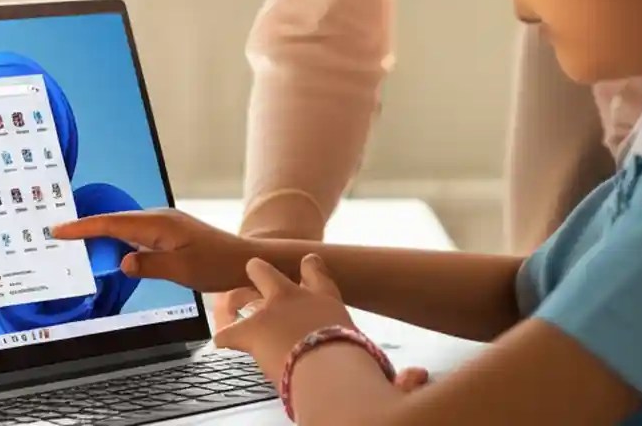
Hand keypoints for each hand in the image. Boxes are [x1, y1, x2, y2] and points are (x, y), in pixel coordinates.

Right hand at [52, 209, 253, 293]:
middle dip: (85, 227)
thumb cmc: (217, 265)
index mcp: (159, 225)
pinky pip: (135, 234)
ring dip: (100, 232)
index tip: (58, 229)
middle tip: (55, 234)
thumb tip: (122, 262)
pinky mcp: (168, 234)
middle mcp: (159, 219)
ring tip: (72, 240)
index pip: (113, 224)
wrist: (244, 260)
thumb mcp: (183, 271)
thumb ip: (150, 266)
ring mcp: (163, 225)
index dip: (84, 227)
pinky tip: (108, 249)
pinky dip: (117, 239)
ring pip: (124, 227)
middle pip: (114, 222)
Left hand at [217, 279, 428, 392]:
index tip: (307, 263)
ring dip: (234, 299)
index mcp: (327, 301)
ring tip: (228, 303)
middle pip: (267, 272)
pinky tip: (223, 345)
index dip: (309, 269)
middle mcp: (295, 296)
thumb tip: (418, 378)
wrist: (331, 372)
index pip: (316, 273)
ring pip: (241, 293)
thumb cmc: (356, 369)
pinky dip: (224, 339)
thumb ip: (398, 372)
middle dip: (259, 273)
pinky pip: (226, 332)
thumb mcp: (377, 366)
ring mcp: (269, 309)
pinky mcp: (249, 330)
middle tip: (254, 272)